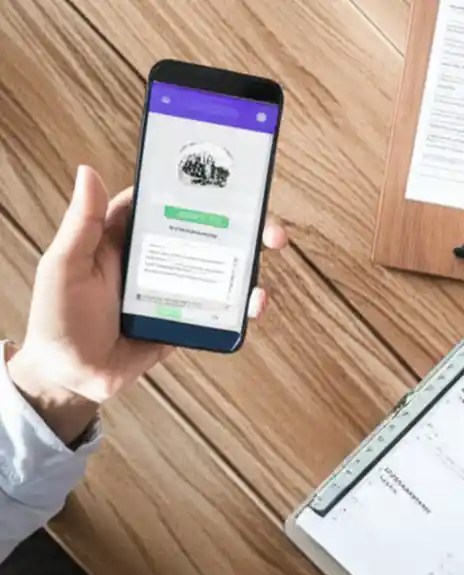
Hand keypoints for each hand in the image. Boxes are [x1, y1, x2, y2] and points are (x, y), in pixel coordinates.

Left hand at [7, 165, 288, 443]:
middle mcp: (157, 259)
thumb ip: (82, 223)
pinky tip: (255, 303)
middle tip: (268, 227)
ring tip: (268, 256)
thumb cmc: (58, 319)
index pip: (165, 203)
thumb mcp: (65, 265)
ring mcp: (177, 289)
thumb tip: (87, 171)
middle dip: (244, 224)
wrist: (73, 378)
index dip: (194, 189)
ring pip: (223, 269)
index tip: (221, 180)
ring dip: (250, 262)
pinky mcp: (189, 320)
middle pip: (207, 233)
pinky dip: (244, 304)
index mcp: (126, 238)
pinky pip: (222, 309)